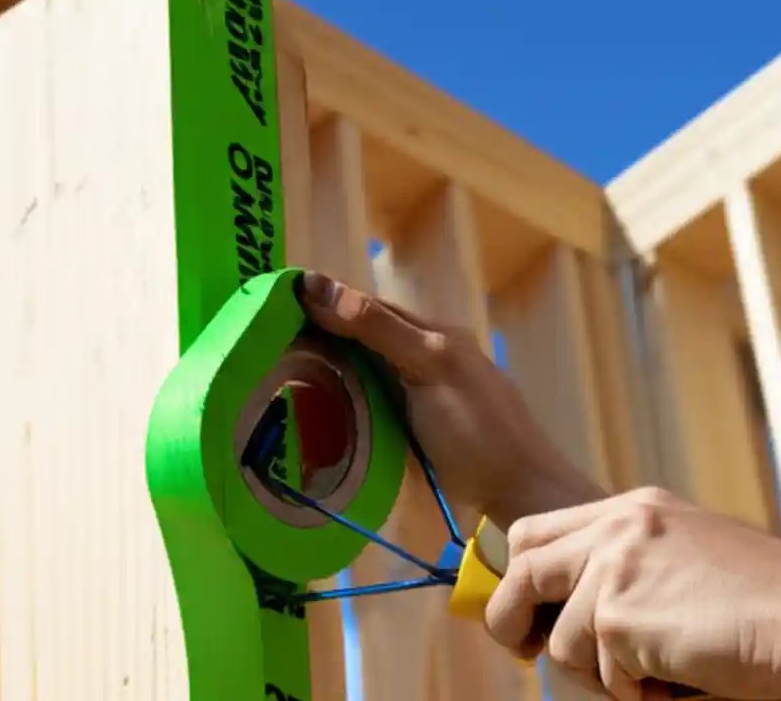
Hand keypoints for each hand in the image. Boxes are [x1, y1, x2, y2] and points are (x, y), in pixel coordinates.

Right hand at [296, 270, 604, 529]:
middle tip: (260, 339)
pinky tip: (313, 412)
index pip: (365, 306)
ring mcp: (419, 399)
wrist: (521, 494)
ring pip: (361, 374)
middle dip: (316, 334)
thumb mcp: (430, 368)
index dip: (322, 300)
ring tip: (273, 371)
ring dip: (323, 370)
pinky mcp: (414, 434)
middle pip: (361, 339)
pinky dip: (339, 403)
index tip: (271, 298)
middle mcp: (424, 360)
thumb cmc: (480, 431)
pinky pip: (369, 407)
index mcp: (432, 336)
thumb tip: (321, 286)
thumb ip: (379, 329)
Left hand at [486, 487, 780, 698]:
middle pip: (523, 567)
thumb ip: (629, 568)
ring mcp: (616, 566)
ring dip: (603, 674)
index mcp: (635, 510)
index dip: (521, 577)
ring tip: (663, 672)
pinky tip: (678, 679)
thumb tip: (568, 613)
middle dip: (512, 618)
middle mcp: (619, 527)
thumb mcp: (686, 560)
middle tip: (528, 651)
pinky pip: (598, 673)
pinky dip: (633, 693)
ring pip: (560, 640)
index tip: (526, 617)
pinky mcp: (618, 613)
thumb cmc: (769, 603)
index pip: (540, 533)